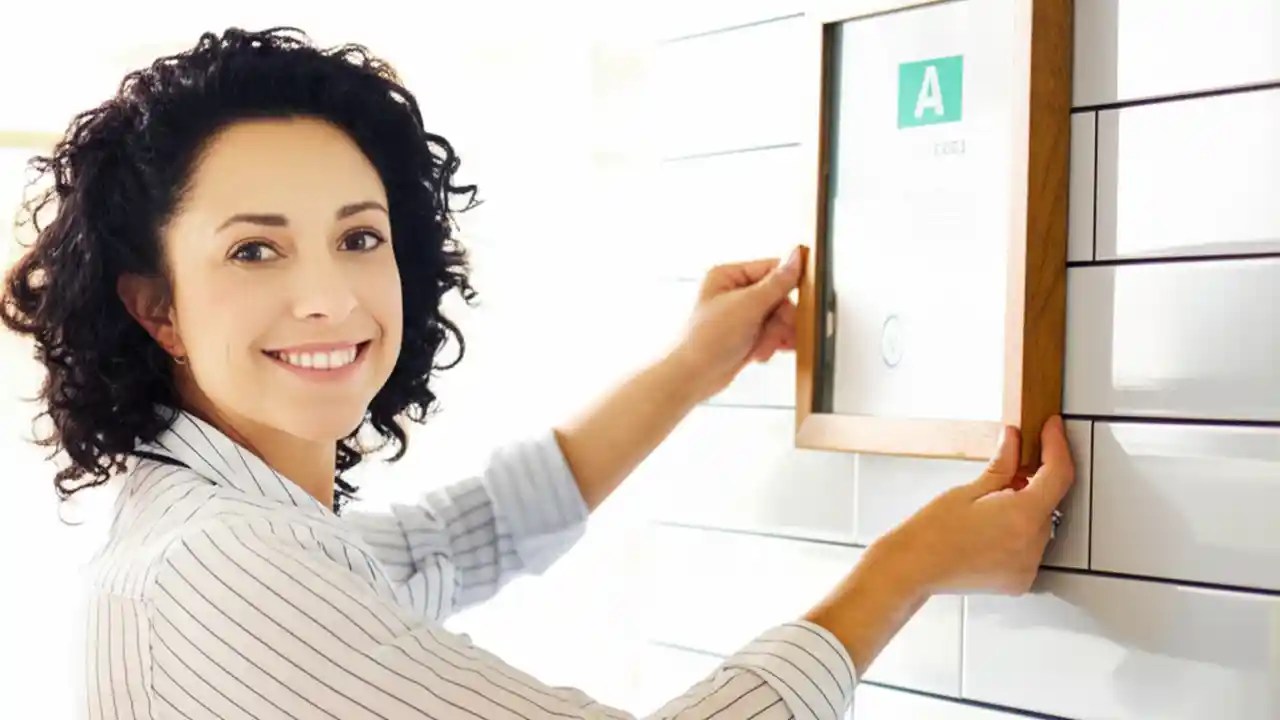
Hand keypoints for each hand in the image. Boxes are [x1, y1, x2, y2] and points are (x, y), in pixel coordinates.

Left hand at [669, 247, 803, 400]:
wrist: (689, 378)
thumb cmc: (705, 339)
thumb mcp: (747, 305)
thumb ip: (776, 283)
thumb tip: (796, 257)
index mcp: (727, 276)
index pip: (770, 269)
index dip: (788, 284)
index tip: (806, 297)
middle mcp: (731, 294)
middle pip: (776, 297)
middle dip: (780, 318)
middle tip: (781, 330)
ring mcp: (737, 317)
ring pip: (774, 319)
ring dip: (774, 334)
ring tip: (764, 346)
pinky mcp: (741, 338)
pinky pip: (767, 336)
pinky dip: (768, 345)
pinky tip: (760, 354)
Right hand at [871, 416, 1075, 596]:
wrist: (912, 569)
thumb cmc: (931, 532)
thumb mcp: (968, 490)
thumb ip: (1002, 465)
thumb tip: (1015, 440)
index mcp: (1022, 516)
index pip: (1058, 473)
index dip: (1057, 446)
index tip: (1052, 429)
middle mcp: (1033, 545)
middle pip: (1049, 501)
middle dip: (1035, 480)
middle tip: (1011, 467)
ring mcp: (1028, 566)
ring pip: (1040, 524)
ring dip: (1026, 508)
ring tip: (991, 505)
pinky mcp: (1019, 580)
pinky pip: (1030, 547)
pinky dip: (1018, 532)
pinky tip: (991, 529)